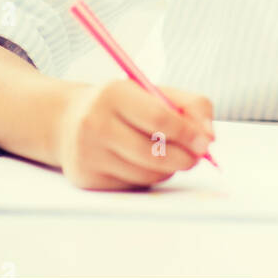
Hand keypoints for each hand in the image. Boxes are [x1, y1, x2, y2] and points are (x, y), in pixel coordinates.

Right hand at [53, 80, 214, 190]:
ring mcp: (88, 152)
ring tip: (170, 157)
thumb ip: (190, 106)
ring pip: (146, 173)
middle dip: (184, 157)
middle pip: (153, 152)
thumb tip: (209, 137)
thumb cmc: (122, 105)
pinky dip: (148, 177)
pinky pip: (132, 184)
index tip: (206, 142)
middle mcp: (95, 122)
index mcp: (114, 93)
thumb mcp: (152, 92)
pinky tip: (144, 163)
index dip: (187, 132)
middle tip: (197, 156)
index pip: (159, 117)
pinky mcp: (87, 177)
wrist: (68, 121)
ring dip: (168, 169)